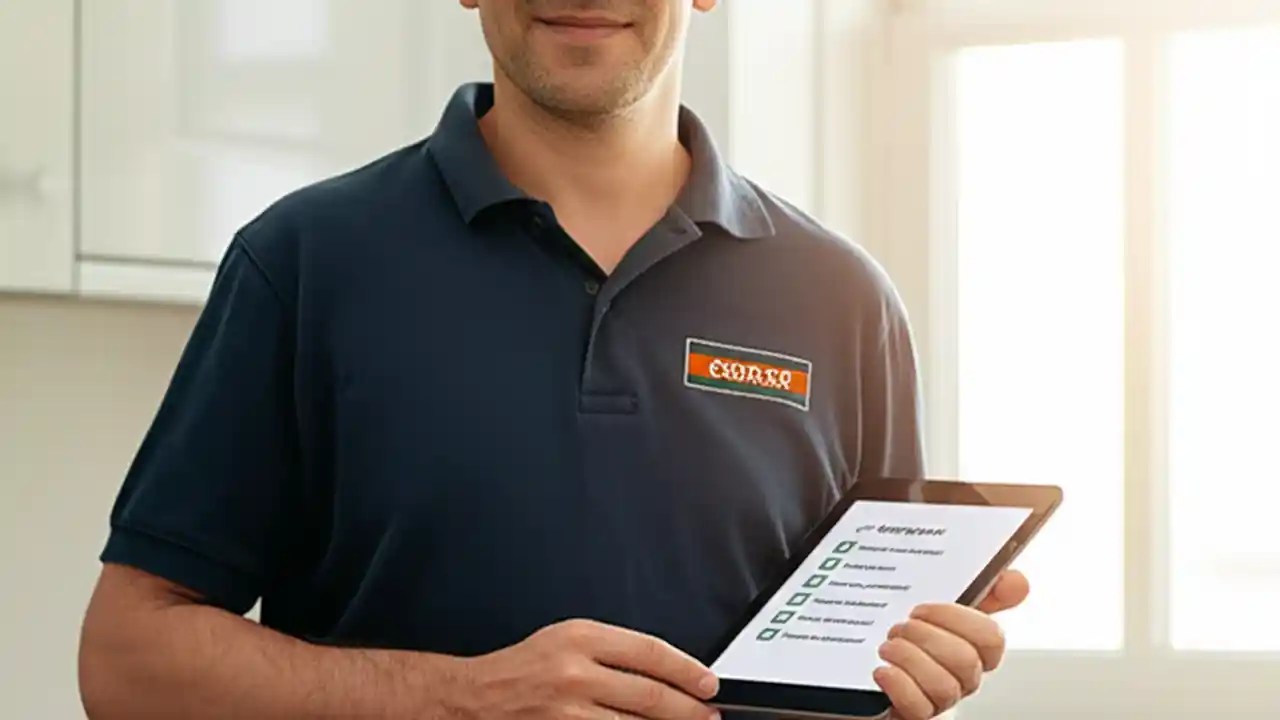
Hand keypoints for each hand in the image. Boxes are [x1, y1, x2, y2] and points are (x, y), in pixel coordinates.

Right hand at [454, 619, 720, 719]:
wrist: (472, 700)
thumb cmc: (521, 670)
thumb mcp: (566, 641)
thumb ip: (613, 654)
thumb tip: (666, 674)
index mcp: (580, 639)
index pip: (650, 652)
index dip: (687, 671)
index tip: (708, 684)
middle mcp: (575, 674)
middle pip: (650, 696)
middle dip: (689, 711)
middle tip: (709, 716)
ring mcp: (567, 714)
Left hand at [874, 570, 1029, 719]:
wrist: (847, 668)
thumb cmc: (896, 634)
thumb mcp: (930, 604)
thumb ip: (973, 589)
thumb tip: (1017, 581)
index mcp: (968, 646)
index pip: (991, 638)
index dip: (960, 619)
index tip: (923, 606)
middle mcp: (957, 676)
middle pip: (966, 661)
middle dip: (927, 637)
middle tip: (900, 626)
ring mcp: (936, 698)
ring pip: (946, 687)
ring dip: (910, 659)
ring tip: (887, 646)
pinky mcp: (911, 714)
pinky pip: (918, 709)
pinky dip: (898, 685)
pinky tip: (882, 671)